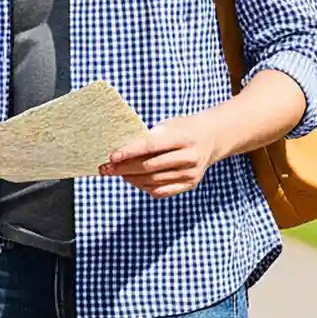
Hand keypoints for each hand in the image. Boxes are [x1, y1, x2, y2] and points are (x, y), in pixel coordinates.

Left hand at [100, 115, 221, 198]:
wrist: (211, 138)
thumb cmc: (182, 129)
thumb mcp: (167, 126)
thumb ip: (146, 138)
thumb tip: (118, 151)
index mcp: (183, 138)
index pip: (150, 146)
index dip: (129, 152)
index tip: (111, 156)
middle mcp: (190, 158)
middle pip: (149, 167)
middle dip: (123, 168)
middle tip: (105, 168)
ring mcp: (191, 174)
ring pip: (153, 181)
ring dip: (130, 178)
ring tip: (115, 172)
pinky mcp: (190, 185)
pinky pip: (161, 191)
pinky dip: (143, 186)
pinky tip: (132, 179)